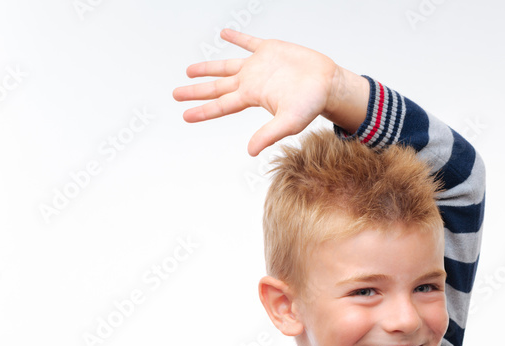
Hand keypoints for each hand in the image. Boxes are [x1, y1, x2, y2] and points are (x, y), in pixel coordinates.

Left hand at [173, 29, 365, 155]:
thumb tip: (250, 152)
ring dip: (208, 68)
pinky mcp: (269, 49)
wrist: (328, 82)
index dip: (202, 110)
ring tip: (190, 69)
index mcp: (252, 96)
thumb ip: (268, 135)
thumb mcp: (289, 122)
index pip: (221, 105)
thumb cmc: (311, 104)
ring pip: (226, 66)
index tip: (184, 115)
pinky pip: (248, 42)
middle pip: (217, 87)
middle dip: (196, 90)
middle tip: (176, 94)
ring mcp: (259, 65)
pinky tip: (224, 34)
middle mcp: (251, 82)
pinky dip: (236, 38)